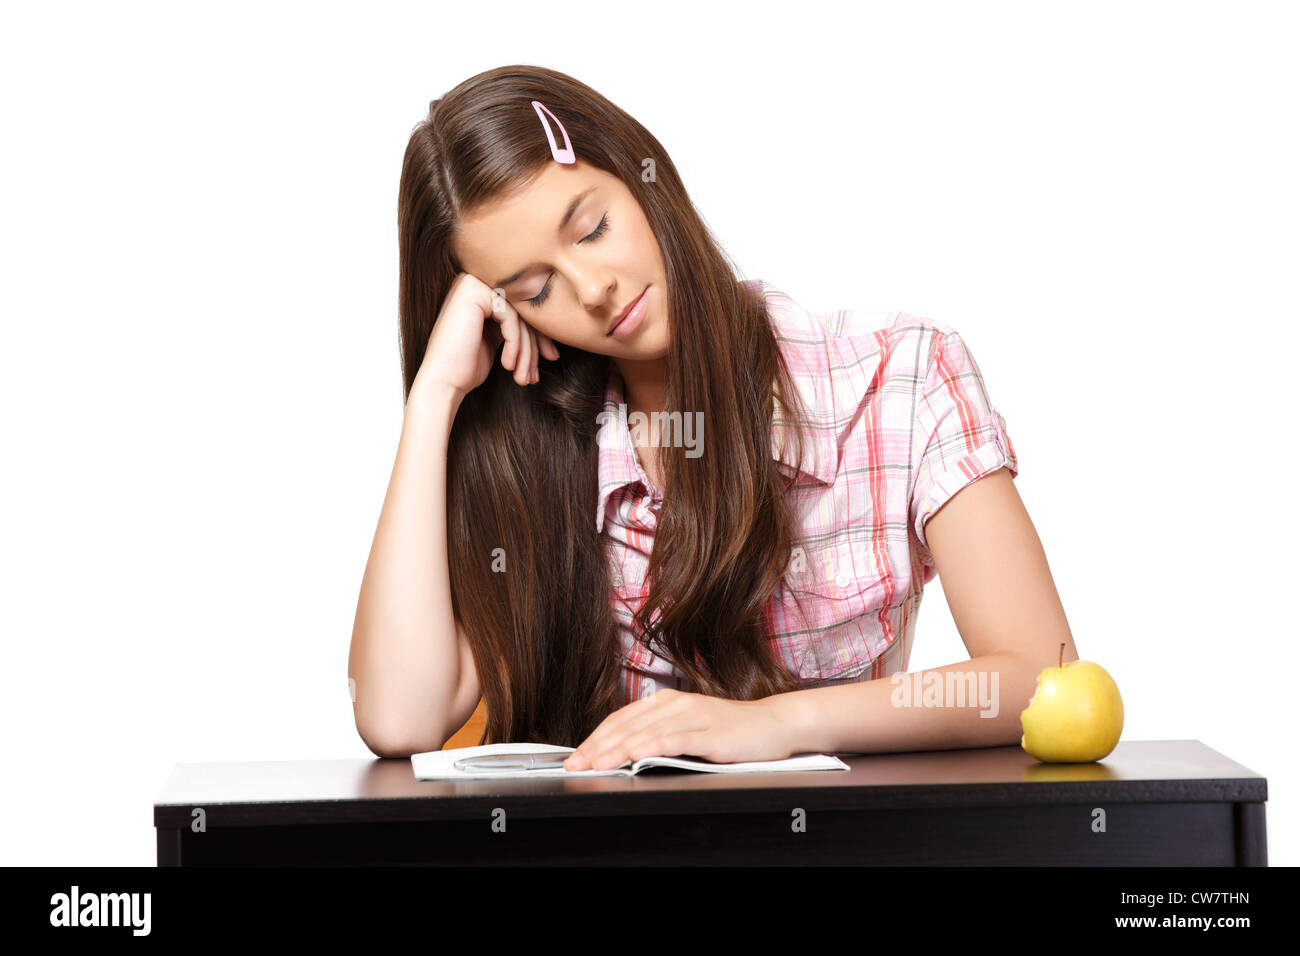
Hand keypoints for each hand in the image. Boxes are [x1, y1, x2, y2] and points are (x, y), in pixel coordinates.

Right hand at [412, 272, 559, 396]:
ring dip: (526, 350)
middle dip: (536, 344)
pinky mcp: (473, 292)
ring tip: (524, 377)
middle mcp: (475, 282)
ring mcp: (472, 284)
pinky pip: (510, 316)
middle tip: (537, 373)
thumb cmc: (467, 366)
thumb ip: (518, 326)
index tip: (551, 358)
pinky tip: (507, 365)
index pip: (522, 309)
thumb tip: (554, 324)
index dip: (539, 335)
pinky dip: (514, 344)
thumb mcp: (499, 341)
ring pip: (519, 315)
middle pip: (523, 310)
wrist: (442, 382)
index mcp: (481, 292)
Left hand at [561, 689, 797, 770]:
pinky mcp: (711, 732)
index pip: (621, 720)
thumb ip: (660, 737)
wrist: (774, 725)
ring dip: (618, 749)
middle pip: (628, 726)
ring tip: (596, 764)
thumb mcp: (689, 731)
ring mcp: (694, 716)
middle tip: (575, 764)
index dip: (595, 738)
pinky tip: (637, 754)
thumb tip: (624, 754)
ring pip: (647, 732)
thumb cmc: (731, 732)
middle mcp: (676, 705)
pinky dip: (654, 745)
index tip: (575, 757)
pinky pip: (678, 739)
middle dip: (598, 747)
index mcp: (666, 703)